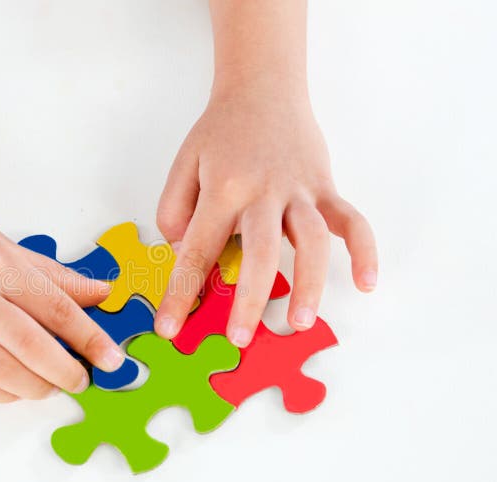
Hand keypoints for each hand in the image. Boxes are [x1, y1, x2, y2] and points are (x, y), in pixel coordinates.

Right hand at [0, 191, 125, 401]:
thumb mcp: (4, 243)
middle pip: (30, 346)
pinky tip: (14, 390)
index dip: (89, 338)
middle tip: (83, 380)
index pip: (56, 308)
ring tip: (51, 387)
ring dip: (33, 387)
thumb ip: (54, 274)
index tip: (112, 359)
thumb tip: (101, 293)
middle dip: (65, 371)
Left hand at [155, 86, 377, 346]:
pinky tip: (366, 281)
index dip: (181, 293)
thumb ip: (174, 210)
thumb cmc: (220, 132)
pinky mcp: (325, 188)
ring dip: (309, 284)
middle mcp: (263, 192)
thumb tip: (184, 253)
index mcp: (222, 190)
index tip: (168, 328)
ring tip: (300, 323)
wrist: (263, 88)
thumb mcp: (183, 165)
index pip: (196, 251)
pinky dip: (365, 250)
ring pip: (312, 241)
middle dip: (248, 300)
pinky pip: (352, 220)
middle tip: (239, 340)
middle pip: (257, 253)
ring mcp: (300, 191)